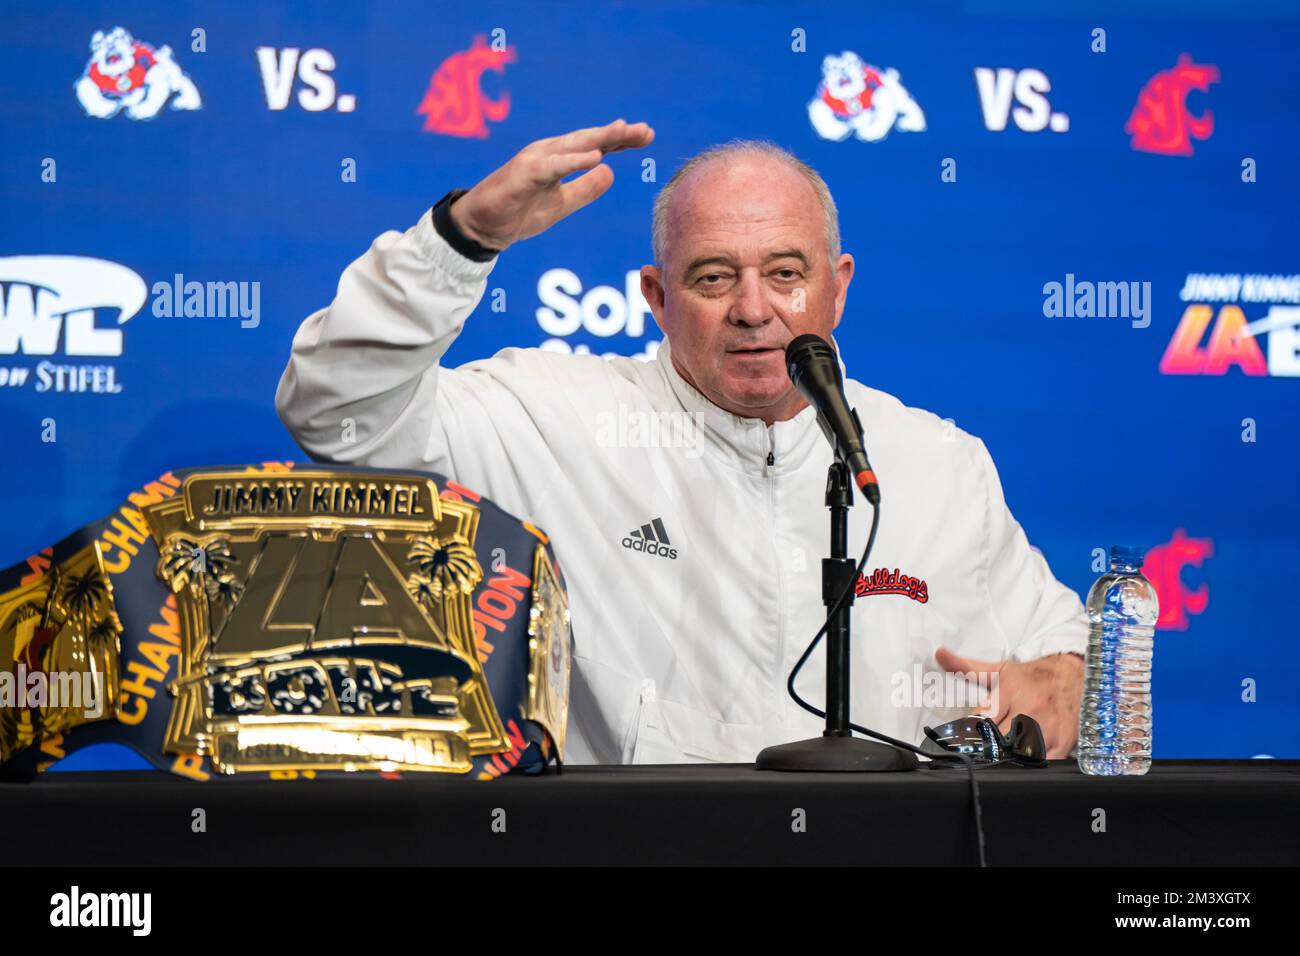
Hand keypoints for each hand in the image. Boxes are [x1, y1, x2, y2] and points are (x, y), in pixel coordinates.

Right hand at [450, 118, 654, 251]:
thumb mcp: (561, 204)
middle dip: (618, 134)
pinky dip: (573, 160)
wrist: (482, 227)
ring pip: (573, 146)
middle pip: (589, 139)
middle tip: (646, 131)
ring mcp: (535, 161)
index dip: (621, 140)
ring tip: (625, 132)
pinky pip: (552, 166)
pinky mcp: (524, 174)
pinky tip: (595, 157)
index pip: (595, 145)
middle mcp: (549, 153)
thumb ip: (585, 189)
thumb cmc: (519, 212)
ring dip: (600, 138)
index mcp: (559, 159)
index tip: (647, 136)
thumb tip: (610, 173)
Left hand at [934, 647, 1083, 758]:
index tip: (961, 742)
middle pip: (999, 740)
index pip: (981, 720)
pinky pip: (1044, 763)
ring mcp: (1047, 728)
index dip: (969, 734)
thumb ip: (967, 667)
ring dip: (1008, 760)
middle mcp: (1028, 709)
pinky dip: (1031, 766)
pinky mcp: (1062, 742)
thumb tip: (939, 654)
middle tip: (980, 753)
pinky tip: (1022, 763)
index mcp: (1009, 692)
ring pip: (1020, 755)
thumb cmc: (1032, 676)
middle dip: (987, 749)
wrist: (1073, 674)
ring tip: (999, 759)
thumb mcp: (999, 670)